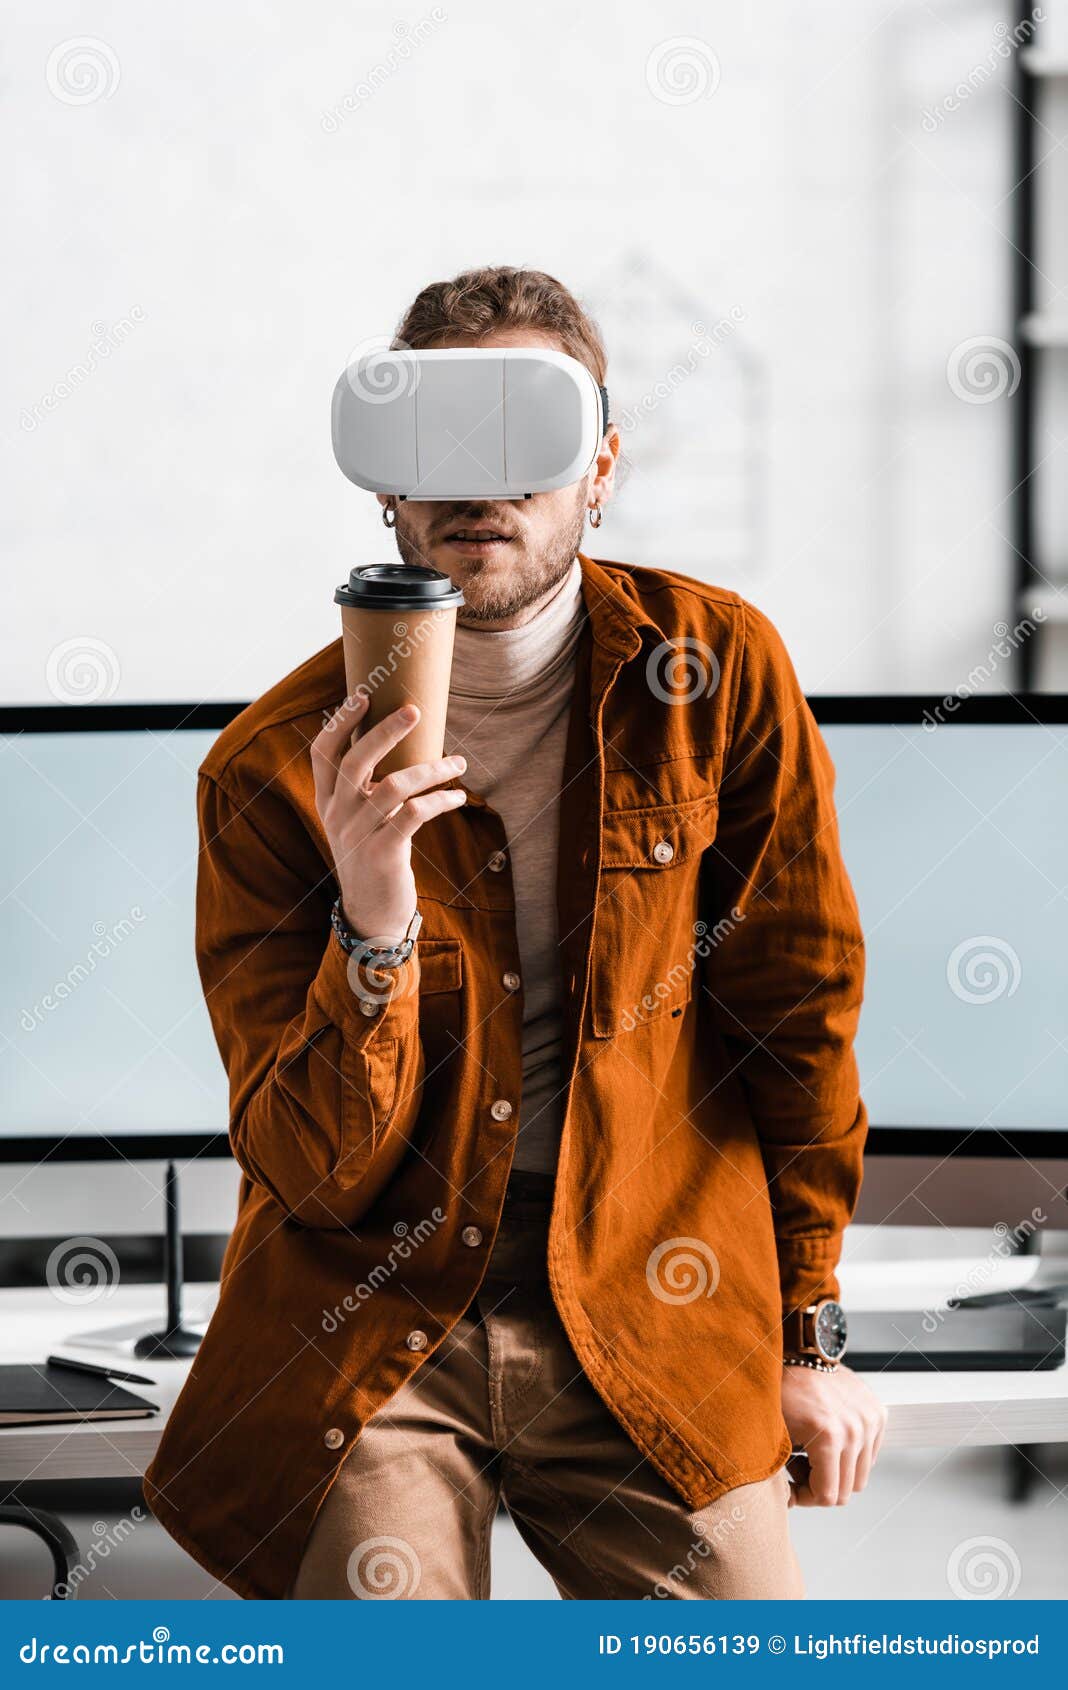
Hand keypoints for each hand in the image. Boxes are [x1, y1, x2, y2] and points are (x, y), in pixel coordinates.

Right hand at [311, 693, 466, 944]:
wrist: (372, 914)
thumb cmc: (372, 855)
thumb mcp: (358, 820)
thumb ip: (366, 786)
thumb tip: (396, 738)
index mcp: (327, 801)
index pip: (322, 752)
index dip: (340, 721)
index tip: (363, 694)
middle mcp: (337, 815)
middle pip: (356, 760)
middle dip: (386, 730)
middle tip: (415, 710)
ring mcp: (358, 835)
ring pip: (394, 785)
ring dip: (432, 769)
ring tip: (459, 763)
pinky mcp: (383, 854)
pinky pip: (415, 814)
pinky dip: (440, 799)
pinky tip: (458, 796)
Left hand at [781, 1364, 886, 1506]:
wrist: (800, 1353)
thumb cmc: (782, 1391)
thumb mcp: (775, 1435)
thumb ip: (781, 1474)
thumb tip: (791, 1502)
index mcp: (829, 1437)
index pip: (828, 1497)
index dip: (806, 1497)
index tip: (792, 1486)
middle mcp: (855, 1430)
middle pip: (847, 1490)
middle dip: (821, 1486)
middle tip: (801, 1467)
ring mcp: (869, 1420)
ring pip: (861, 1476)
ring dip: (838, 1472)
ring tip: (814, 1452)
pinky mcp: (878, 1413)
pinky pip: (870, 1454)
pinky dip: (852, 1455)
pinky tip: (831, 1439)